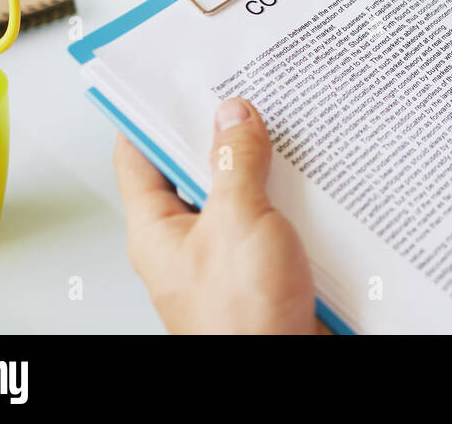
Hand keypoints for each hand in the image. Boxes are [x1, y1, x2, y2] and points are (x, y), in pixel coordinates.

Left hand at [113, 98, 319, 333]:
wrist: (284, 373)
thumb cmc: (243, 322)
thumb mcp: (238, 222)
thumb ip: (235, 163)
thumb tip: (232, 116)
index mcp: (157, 231)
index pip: (138, 158)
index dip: (151, 114)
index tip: (171, 78)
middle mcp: (187, 244)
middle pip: (195, 172)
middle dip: (221, 134)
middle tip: (244, 94)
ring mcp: (226, 258)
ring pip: (239, 195)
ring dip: (264, 167)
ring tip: (285, 130)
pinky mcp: (264, 271)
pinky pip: (273, 222)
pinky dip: (292, 198)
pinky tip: (314, 181)